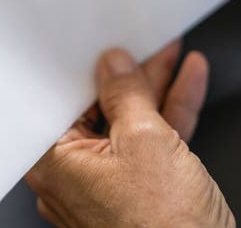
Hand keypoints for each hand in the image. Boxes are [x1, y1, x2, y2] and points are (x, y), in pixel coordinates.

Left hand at [25, 43, 233, 227]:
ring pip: (128, 126)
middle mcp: (71, 178)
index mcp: (53, 163)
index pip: (61, 100)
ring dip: (154, 89)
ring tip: (171, 52)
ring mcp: (105, 188)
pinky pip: (149, 147)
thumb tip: (116, 66)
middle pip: (97, 110)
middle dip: (127, 75)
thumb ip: (128, 94)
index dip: (84, 67)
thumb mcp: (146, 140)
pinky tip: (187, 82)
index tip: (102, 42)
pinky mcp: (137, 197)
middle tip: (143, 42)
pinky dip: (169, 116)